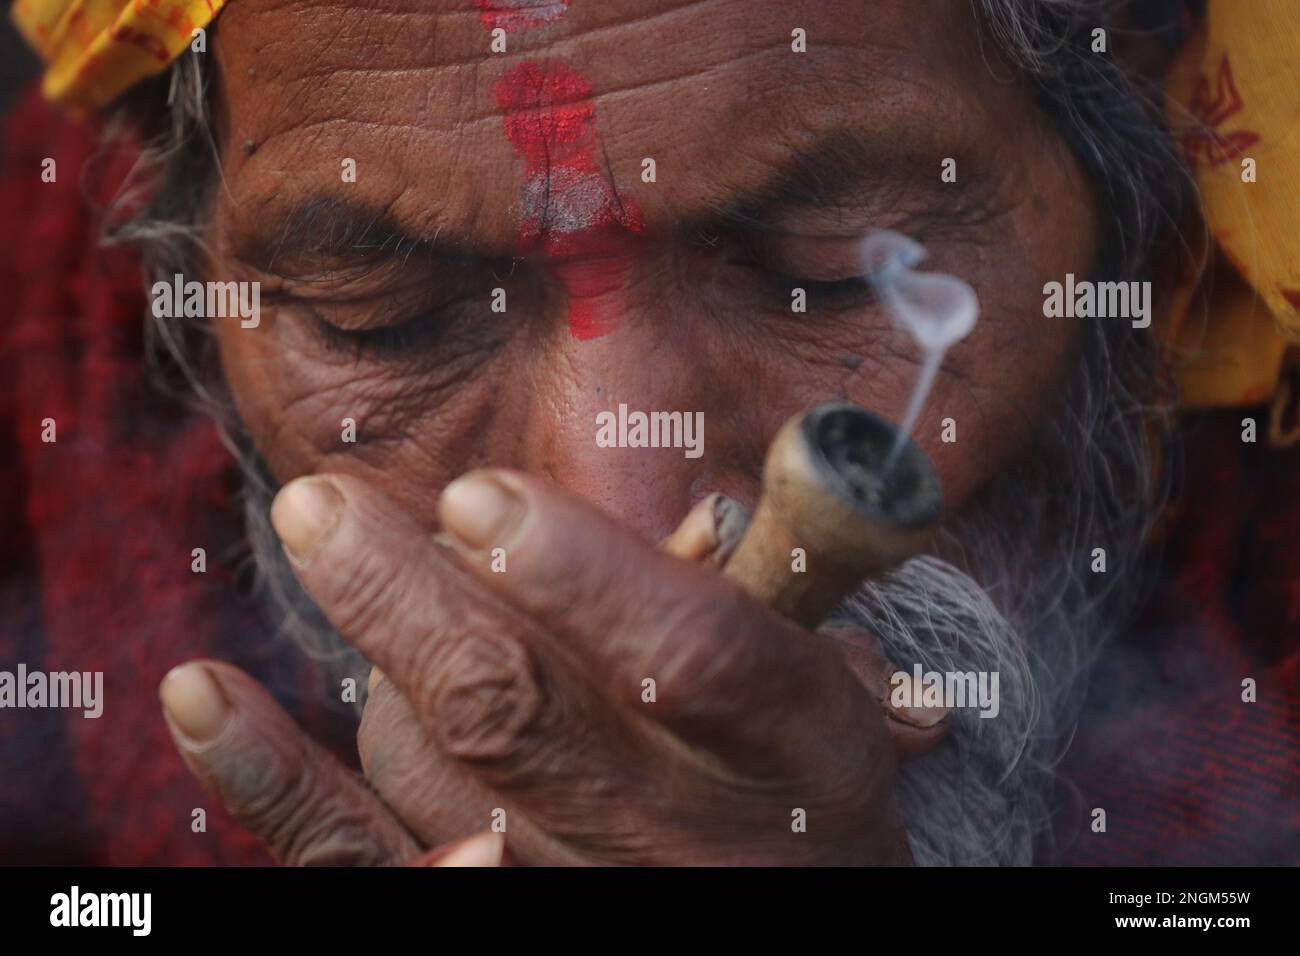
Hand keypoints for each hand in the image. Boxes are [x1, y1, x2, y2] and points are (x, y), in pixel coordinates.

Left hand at [162, 471, 946, 863]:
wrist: (785, 907)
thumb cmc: (802, 782)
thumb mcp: (836, 683)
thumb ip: (782, 585)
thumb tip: (724, 502)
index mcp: (794, 747)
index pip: (702, 661)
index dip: (588, 579)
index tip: (484, 497)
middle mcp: (677, 828)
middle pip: (519, 713)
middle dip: (408, 602)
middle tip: (324, 507)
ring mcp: (571, 879)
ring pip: (429, 763)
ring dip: (378, 653)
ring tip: (341, 549)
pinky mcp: (485, 908)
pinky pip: (352, 857)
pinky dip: (265, 778)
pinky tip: (200, 692)